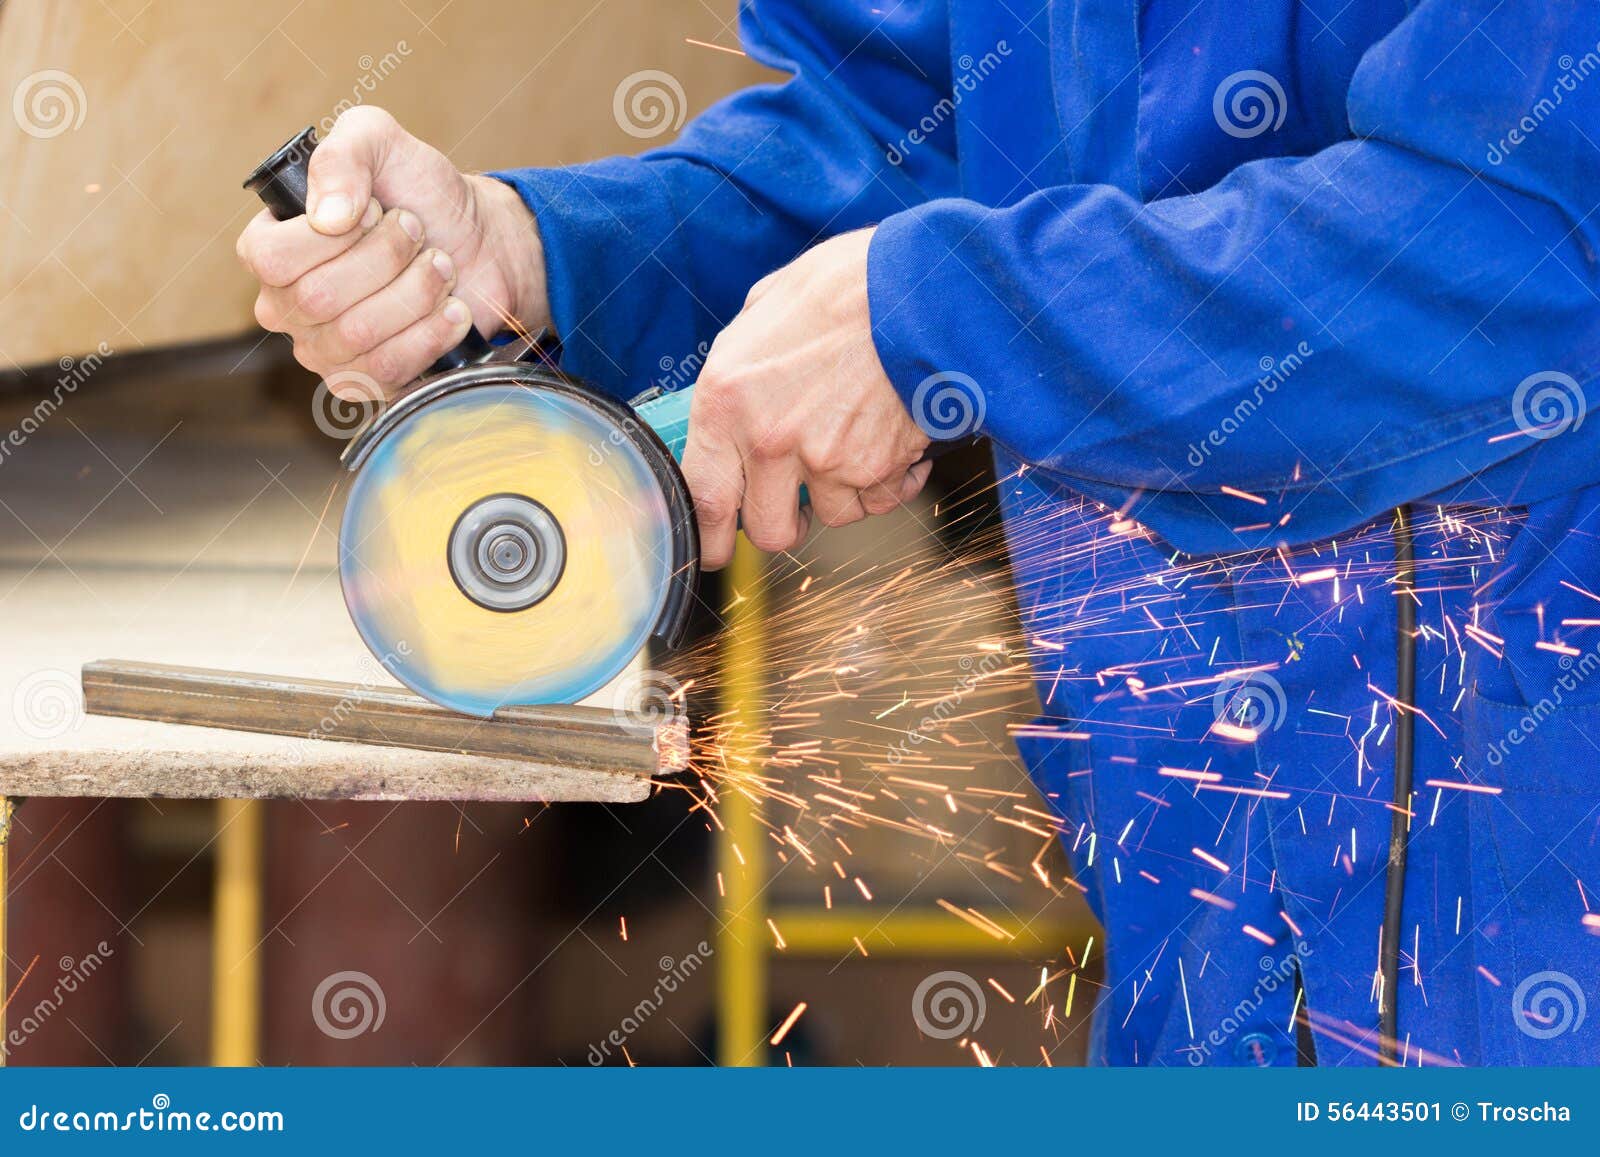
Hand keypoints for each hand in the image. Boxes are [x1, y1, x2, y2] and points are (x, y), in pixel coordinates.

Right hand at [236, 107, 547, 396]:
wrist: (482, 245)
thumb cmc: (423, 195)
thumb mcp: (380, 143)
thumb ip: (343, 155)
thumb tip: (328, 216)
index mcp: (270, 249)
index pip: (272, 258)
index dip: (337, 235)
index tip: (378, 208)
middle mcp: (286, 306)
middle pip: (320, 298)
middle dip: (388, 257)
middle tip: (418, 233)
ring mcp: (323, 351)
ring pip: (358, 335)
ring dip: (416, 291)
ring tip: (440, 266)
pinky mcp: (366, 383)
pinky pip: (388, 369)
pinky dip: (431, 333)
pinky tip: (452, 308)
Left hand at [681, 227, 932, 569]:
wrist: (916, 284)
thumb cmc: (841, 287)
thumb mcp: (760, 315)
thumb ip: (740, 373)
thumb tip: (732, 409)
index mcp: (726, 401)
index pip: (705, 500)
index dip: (710, 538)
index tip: (718, 550)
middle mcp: (770, 440)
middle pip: (768, 531)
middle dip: (783, 523)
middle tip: (795, 501)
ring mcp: (828, 458)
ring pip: (832, 516)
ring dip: (842, 493)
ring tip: (855, 441)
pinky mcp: (880, 465)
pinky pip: (881, 500)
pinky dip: (891, 482)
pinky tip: (894, 443)